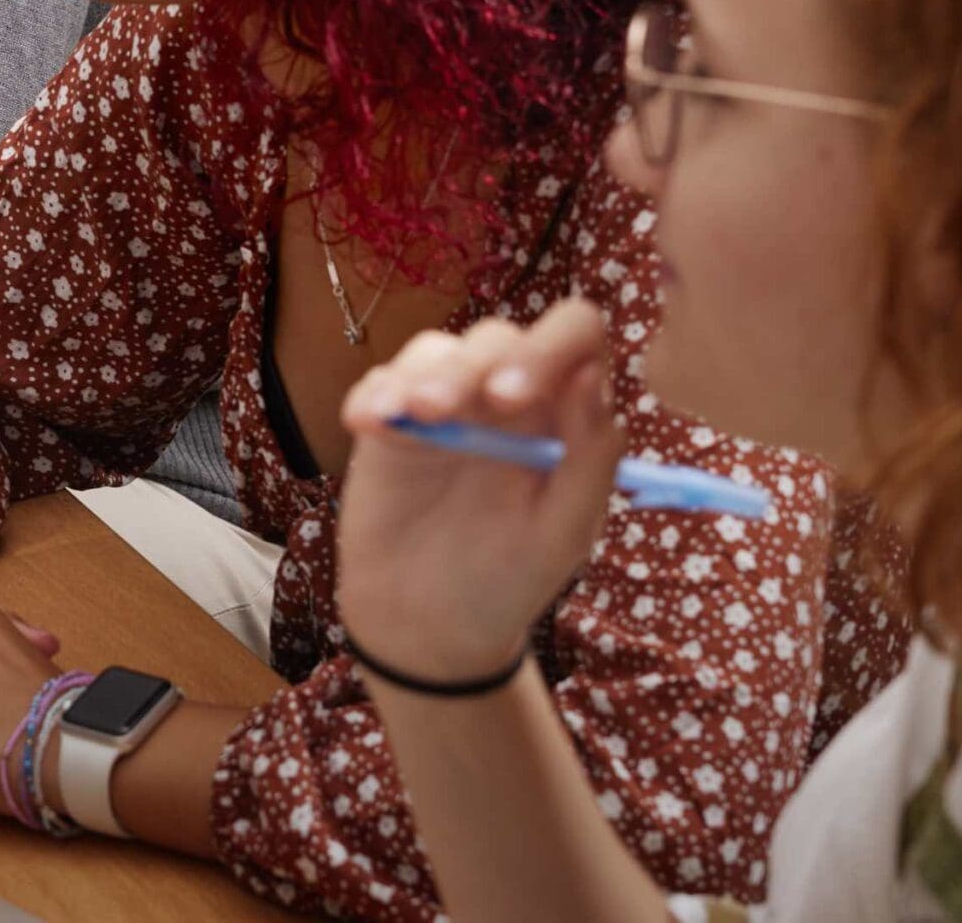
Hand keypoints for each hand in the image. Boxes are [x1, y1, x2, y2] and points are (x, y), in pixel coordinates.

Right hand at [335, 300, 622, 681]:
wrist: (430, 626)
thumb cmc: (510, 578)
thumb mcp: (563, 532)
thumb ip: (590, 457)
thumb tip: (593, 377)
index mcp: (563, 412)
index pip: (574, 336)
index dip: (550, 348)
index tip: (515, 397)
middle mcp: (505, 394)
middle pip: (497, 337)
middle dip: (473, 368)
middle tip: (446, 409)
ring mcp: (445, 402)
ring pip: (436, 351)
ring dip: (423, 376)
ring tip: (410, 413)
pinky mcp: (390, 419)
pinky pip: (380, 382)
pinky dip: (375, 394)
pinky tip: (367, 421)